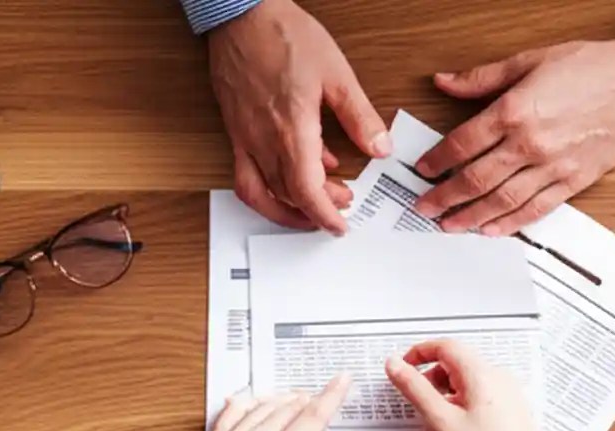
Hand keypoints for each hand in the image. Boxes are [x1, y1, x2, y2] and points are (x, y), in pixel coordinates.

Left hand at [153, 375, 350, 430]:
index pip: (311, 419)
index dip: (332, 397)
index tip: (343, 380)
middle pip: (291, 407)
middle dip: (312, 403)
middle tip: (325, 407)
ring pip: (266, 404)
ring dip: (287, 400)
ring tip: (300, 405)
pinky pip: (236, 408)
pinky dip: (254, 400)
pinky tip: (260, 401)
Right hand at [208, 0, 390, 233]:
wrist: (241, 14)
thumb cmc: (283, 36)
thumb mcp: (336, 73)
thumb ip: (359, 116)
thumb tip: (380, 147)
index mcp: (291, 129)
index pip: (307, 191)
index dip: (325, 215)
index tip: (340, 225)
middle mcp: (263, 140)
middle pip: (287, 196)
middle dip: (316, 209)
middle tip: (342, 202)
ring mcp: (244, 138)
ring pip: (261, 193)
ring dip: (287, 208)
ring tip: (315, 202)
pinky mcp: (234, 130)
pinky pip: (245, 174)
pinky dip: (268, 187)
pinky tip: (293, 170)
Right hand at [384, 340, 562, 430]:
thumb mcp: (441, 422)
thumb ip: (414, 390)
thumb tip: (396, 366)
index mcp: (482, 375)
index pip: (445, 346)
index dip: (418, 354)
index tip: (402, 367)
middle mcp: (498, 381)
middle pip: (451, 374)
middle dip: (430, 397)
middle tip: (420, 418)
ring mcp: (506, 398)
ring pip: (461, 397)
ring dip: (443, 418)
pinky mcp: (509, 415)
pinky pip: (475, 411)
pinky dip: (458, 425)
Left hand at [412, 7, 614, 236]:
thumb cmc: (592, 68)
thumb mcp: (530, 60)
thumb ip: (483, 77)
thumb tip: (446, 82)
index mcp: (515, 110)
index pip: (462, 143)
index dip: (437, 160)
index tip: (423, 170)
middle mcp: (531, 142)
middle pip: (475, 178)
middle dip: (444, 196)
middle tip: (425, 207)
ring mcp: (553, 165)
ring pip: (502, 200)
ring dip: (471, 217)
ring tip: (450, 225)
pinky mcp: (574, 180)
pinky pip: (536, 208)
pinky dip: (511, 223)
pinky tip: (492, 230)